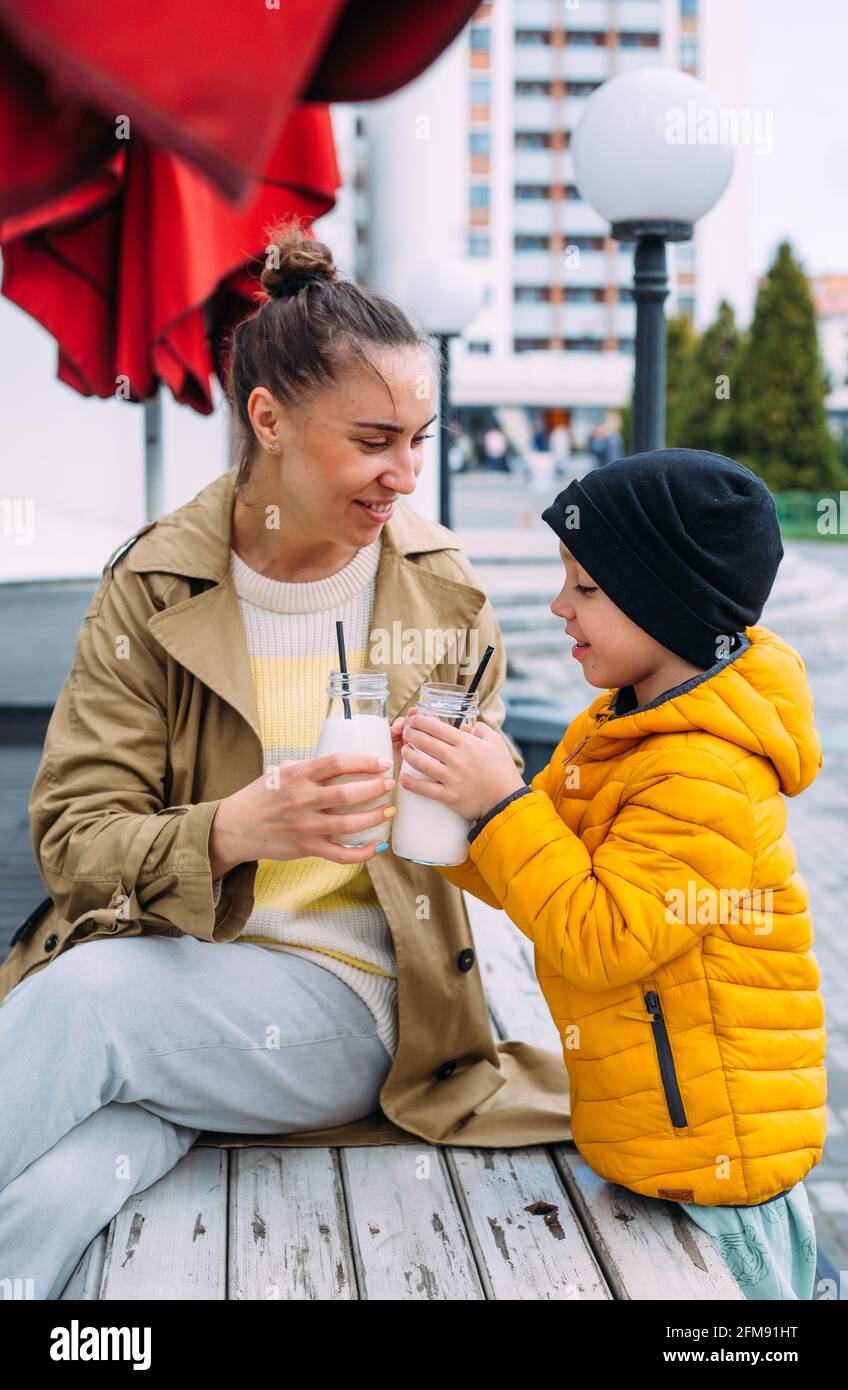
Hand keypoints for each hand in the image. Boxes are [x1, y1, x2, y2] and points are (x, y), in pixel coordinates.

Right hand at [209, 753, 396, 872]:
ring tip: (389, 811)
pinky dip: (362, 853)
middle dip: (375, 788)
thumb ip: (310, 768)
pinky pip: (340, 854)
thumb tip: (345, 762)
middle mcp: (302, 800)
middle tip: (390, 784)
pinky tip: (377, 846)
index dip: (364, 761)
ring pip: (349, 825)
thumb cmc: (262, 795)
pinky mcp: (307, 848)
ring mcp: (305, 826)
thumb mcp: (281, 772)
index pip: (337, 763)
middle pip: (347, 794)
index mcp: (297, 775)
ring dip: (374, 818)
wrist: (236, 827)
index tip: (381, 762)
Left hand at [397, 711, 525, 822]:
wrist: (506, 801)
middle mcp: (457, 758)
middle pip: (424, 741)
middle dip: (410, 734)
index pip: (436, 727)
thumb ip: (482, 730)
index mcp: (467, 743)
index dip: (420, 720)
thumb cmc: (503, 772)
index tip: (413, 719)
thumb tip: (470, 727)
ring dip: (408, 754)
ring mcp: (451, 778)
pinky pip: (424, 788)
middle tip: (406, 732)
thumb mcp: (497, 743)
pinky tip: (403, 778)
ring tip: (404, 751)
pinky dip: (410, 782)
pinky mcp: (448, 796)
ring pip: (420, 763)